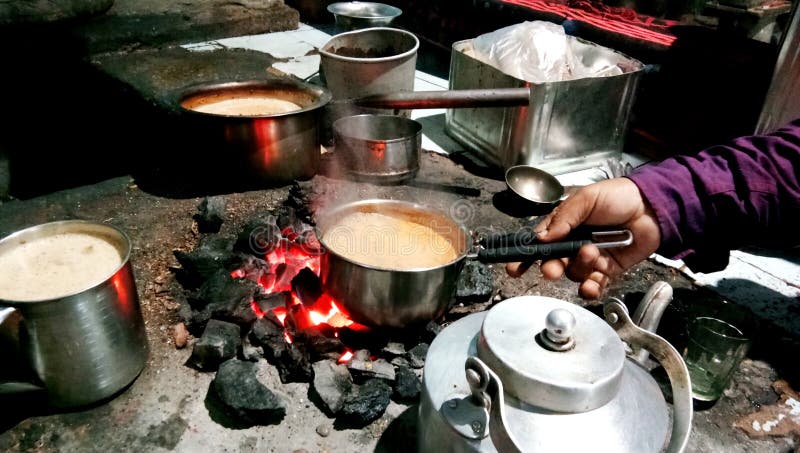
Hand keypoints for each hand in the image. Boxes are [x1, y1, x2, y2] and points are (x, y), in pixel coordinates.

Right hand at [506, 178, 660, 298]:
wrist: (652, 207)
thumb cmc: (619, 196)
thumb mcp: (586, 199)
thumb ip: (564, 218)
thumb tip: (542, 237)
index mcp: (564, 225)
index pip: (540, 242)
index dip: (526, 255)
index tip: (514, 268)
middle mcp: (574, 243)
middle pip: (554, 262)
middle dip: (551, 267)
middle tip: (552, 269)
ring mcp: (591, 258)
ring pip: (574, 273)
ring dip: (580, 267)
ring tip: (593, 253)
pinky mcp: (609, 269)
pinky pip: (594, 284)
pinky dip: (591, 288)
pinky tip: (591, 286)